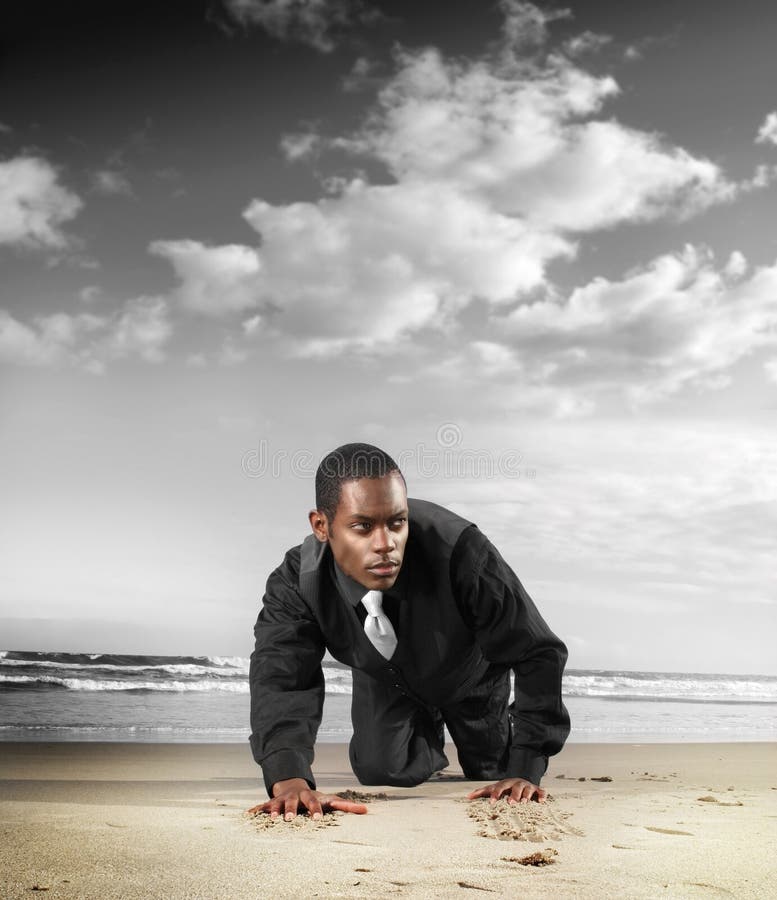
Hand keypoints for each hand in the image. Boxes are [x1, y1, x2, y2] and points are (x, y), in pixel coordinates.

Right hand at [247, 777, 368, 820]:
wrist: (293, 784)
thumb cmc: (315, 798)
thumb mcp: (330, 800)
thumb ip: (346, 806)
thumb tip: (367, 811)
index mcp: (310, 797)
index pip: (315, 803)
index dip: (316, 810)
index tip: (318, 819)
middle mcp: (296, 797)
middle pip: (294, 803)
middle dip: (292, 810)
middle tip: (291, 819)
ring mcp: (283, 799)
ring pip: (277, 804)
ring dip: (274, 811)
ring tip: (271, 818)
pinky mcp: (271, 802)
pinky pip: (262, 806)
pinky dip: (256, 811)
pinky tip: (248, 816)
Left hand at [466, 777, 546, 804]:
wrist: (521, 780)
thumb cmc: (505, 789)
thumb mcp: (494, 788)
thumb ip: (482, 792)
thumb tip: (467, 797)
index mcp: (505, 783)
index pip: (499, 787)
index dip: (495, 794)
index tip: (492, 803)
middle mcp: (516, 783)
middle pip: (514, 787)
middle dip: (513, 795)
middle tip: (510, 804)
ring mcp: (527, 786)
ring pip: (528, 789)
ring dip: (526, 795)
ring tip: (524, 803)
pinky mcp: (537, 790)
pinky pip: (541, 791)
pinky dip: (542, 795)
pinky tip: (542, 802)